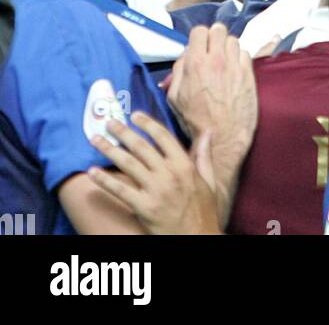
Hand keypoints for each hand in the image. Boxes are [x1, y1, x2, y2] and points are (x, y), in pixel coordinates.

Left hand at [88, 112, 221, 234]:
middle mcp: (169, 174)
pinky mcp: (144, 208)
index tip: (134, 115)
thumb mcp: (209, 180)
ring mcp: (156, 191)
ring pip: (128, 164)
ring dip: (110, 150)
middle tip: (108, 122)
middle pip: (141, 147)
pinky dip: (105, 180)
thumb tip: (208, 131)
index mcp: (185, 165)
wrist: (197, 238)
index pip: (163, 137)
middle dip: (123, 133)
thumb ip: (204, 155)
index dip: (147, 124)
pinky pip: (121, 190)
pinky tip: (93, 171)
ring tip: (95, 140)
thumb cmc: (203, 211)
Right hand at [168, 24, 257, 222]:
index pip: (199, 31)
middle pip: (219, 30)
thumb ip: (178, 72)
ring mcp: (235, 66)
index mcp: (195, 64)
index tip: (199, 46)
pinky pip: (245, 54)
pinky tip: (235, 70)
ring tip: (225, 60)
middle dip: (214, 37)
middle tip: (213, 50)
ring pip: (234, 40)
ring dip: (228, 47)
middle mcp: (216, 60)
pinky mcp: (249, 74)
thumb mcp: (175, 98)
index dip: (198, 38)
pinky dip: (240, 58)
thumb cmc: (195, 121)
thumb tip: (185, 57)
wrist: (221, 139)